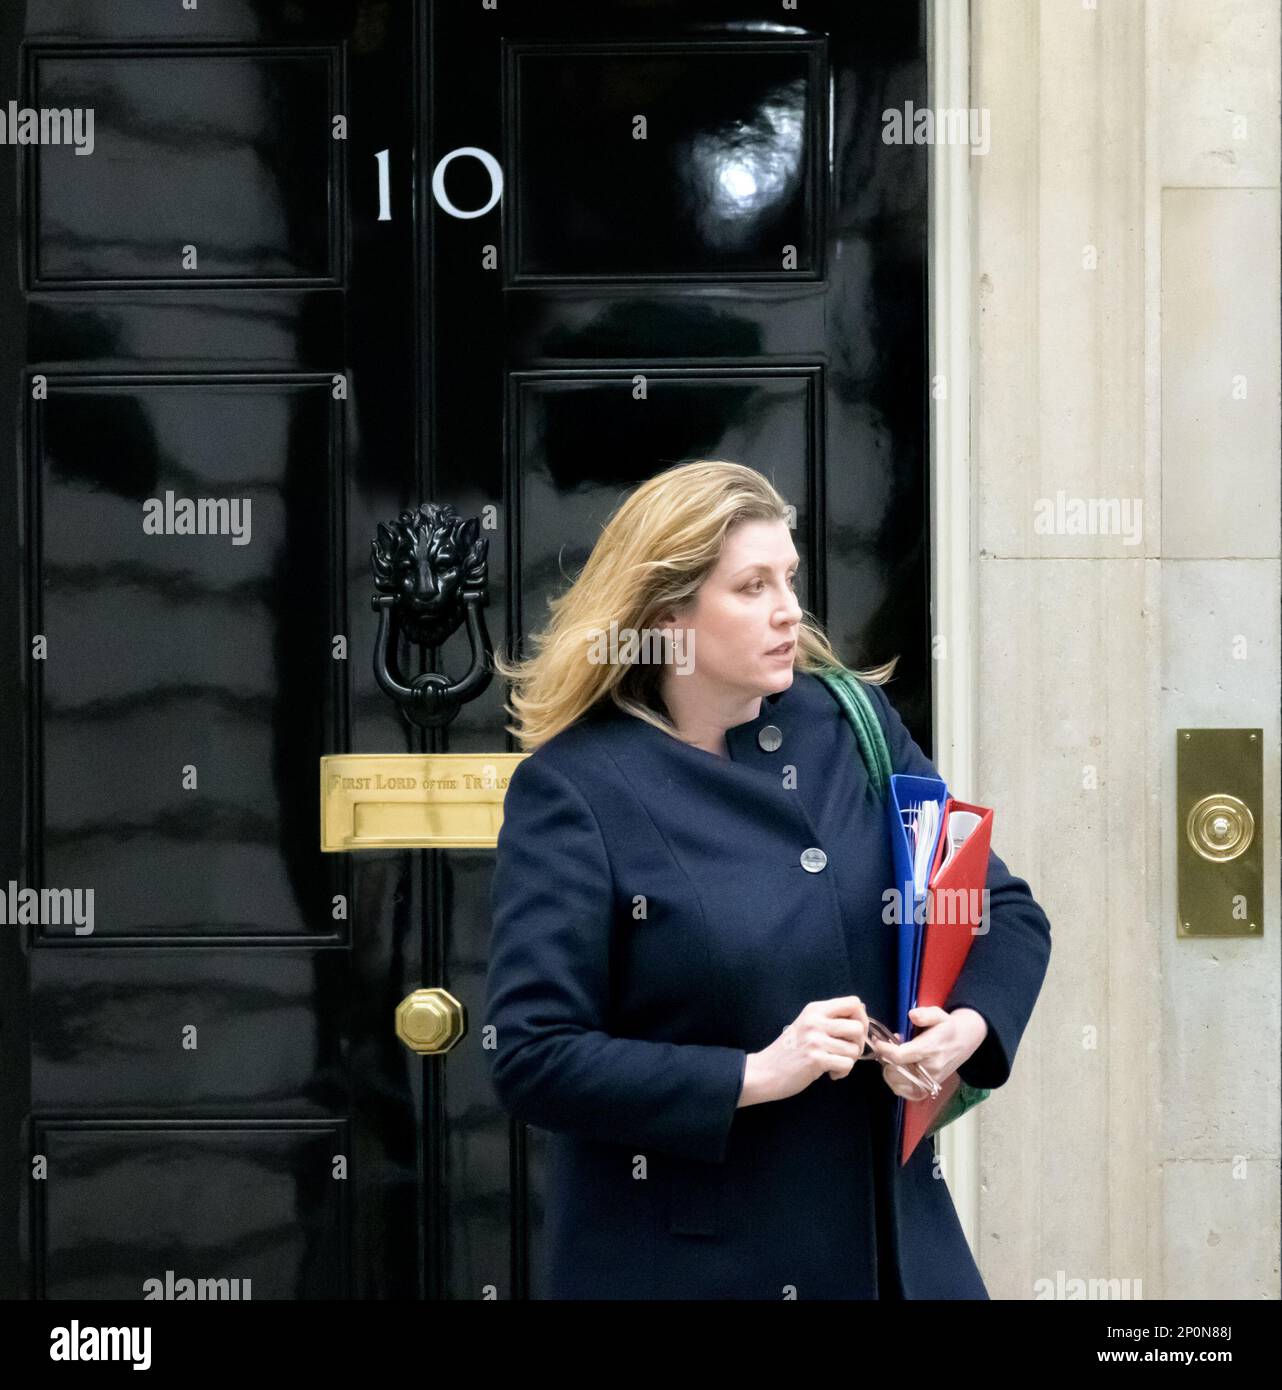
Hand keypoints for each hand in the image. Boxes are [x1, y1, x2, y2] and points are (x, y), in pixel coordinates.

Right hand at [739, 996, 869, 1105]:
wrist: (765, 1071)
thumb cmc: (789, 1050)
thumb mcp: (807, 1025)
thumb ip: (830, 1018)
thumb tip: (861, 1009)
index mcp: (815, 1009)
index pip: (853, 1002)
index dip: (861, 1018)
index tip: (853, 1033)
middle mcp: (816, 1021)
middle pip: (858, 1027)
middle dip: (858, 1044)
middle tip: (844, 1053)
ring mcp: (815, 1039)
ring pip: (854, 1049)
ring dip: (849, 1061)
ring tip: (833, 1064)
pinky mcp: (816, 1059)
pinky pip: (846, 1064)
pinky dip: (842, 1072)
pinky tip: (830, 1073)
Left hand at [870, 1006, 987, 1100]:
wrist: (964, 1043)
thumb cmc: (947, 1028)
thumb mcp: (939, 1015)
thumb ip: (926, 1014)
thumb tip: (912, 1015)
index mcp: (930, 1049)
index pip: (900, 1056)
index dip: (884, 1049)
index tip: (877, 1041)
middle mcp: (930, 1068)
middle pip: (896, 1070)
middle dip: (885, 1059)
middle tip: (884, 1047)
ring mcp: (929, 1081)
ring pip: (898, 1083)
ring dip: (889, 1070)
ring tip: (891, 1057)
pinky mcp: (928, 1088)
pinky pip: (907, 1092)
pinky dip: (897, 1083)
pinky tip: (896, 1070)